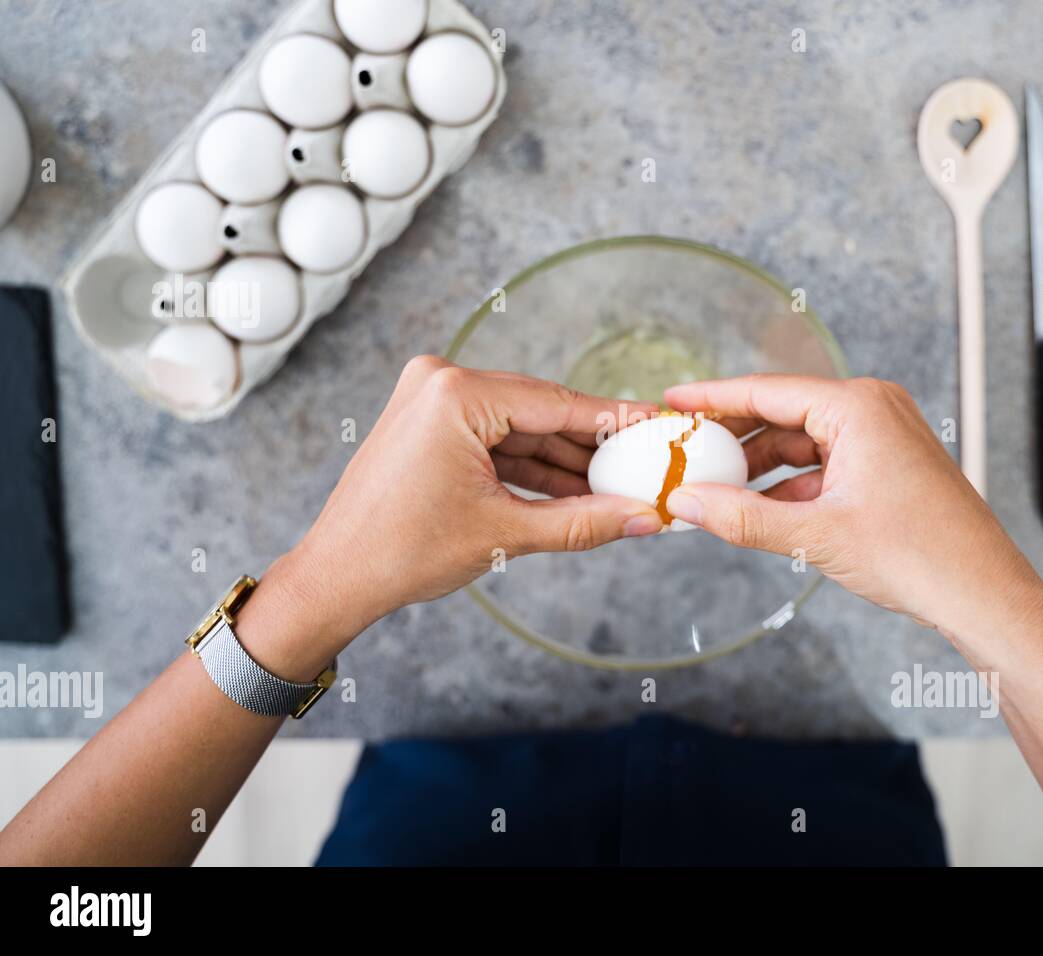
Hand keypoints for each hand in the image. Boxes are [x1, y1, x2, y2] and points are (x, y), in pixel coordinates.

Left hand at [240, 357, 663, 676]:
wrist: (337, 577)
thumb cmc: (402, 552)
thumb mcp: (506, 534)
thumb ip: (582, 522)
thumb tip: (642, 517)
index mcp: (456, 395)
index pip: (556, 404)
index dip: (612, 421)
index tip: (655, 425)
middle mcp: (440, 382)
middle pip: (539, 412)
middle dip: (590, 446)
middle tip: (642, 463)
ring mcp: (430, 400)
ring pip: (519, 428)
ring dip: (562, 460)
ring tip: (615, 486)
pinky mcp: (427, 423)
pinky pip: (494, 439)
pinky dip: (528, 465)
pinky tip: (572, 487)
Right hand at [664, 375, 1042, 636]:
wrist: (984, 594)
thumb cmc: (923, 556)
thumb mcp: (817, 535)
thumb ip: (744, 518)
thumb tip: (689, 503)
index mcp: (858, 407)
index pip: (768, 391)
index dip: (714, 397)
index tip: (674, 401)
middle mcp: (873, 410)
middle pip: (783, 414)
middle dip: (734, 437)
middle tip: (686, 452)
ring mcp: (884, 437)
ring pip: (802, 442)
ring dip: (761, 467)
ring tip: (715, 488)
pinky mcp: (888, 466)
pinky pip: (825, 464)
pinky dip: (791, 484)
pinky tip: (760, 509)